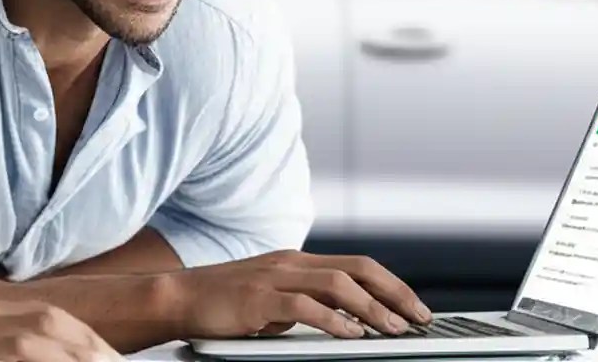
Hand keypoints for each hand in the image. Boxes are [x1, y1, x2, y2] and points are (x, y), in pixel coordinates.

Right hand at [168, 250, 431, 339]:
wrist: (178, 297)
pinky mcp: (258, 298)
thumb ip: (303, 303)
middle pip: (357, 270)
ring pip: (338, 286)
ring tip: (393, 330)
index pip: (357, 266)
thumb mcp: (272, 298)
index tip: (414, 308)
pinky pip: (304, 307)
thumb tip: (338, 320)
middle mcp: (291, 263)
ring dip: (371, 309)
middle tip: (420, 318)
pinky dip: (333, 321)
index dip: (391, 286)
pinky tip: (351, 335)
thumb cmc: (223, 303)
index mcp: (297, 262)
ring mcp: (275, 277)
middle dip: (395, 294)